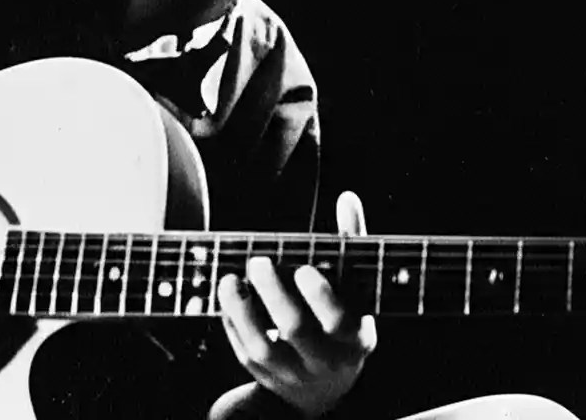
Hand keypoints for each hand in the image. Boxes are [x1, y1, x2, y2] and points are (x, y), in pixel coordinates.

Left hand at [217, 191, 376, 417]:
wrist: (327, 387)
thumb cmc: (345, 319)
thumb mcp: (357, 289)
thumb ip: (352, 244)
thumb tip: (347, 199)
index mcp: (355, 338)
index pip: (340, 321)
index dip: (320, 296)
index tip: (303, 269)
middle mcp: (325, 360)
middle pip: (296, 329)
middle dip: (275, 293)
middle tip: (259, 261)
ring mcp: (293, 373)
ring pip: (263, 347)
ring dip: (243, 311)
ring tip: (231, 280)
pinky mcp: (265, 376)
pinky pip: (243, 353)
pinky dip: (232, 325)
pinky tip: (228, 298)